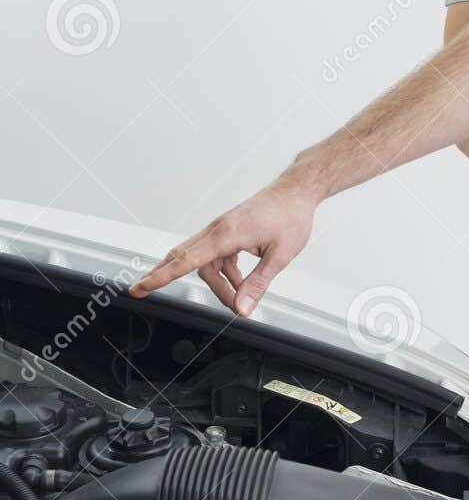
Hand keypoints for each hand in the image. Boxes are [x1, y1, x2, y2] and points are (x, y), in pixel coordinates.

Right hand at [128, 177, 319, 315]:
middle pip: (188, 262)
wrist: (296, 191)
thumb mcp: (279, 256)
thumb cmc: (290, 216)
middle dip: (179, 280)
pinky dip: (225, 272)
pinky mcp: (228, 231)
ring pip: (205, 262)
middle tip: (191, 300)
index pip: (186, 261)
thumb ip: (257, 284)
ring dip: (219, 283)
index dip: (162, 276)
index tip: (141, 287)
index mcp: (226, 234)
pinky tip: (240, 280)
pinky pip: (216, 256)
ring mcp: (221, 229)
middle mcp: (218, 230)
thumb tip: (242, 308)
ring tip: (239, 297)